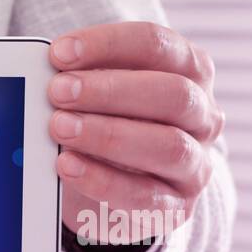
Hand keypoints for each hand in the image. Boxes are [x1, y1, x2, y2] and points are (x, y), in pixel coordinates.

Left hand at [48, 21, 223, 245]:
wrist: (118, 193)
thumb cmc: (109, 128)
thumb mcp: (102, 98)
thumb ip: (86, 79)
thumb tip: (48, 70)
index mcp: (189, 72)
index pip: (158, 45)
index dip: (108, 44)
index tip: (59, 53)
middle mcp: (202, 115)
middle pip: (172, 93)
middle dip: (110, 90)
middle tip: (58, 92)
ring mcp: (195, 164)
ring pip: (167, 145)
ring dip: (107, 134)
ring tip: (60, 128)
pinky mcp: (175, 207)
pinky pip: (144, 195)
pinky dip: (101, 180)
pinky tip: (67, 166)